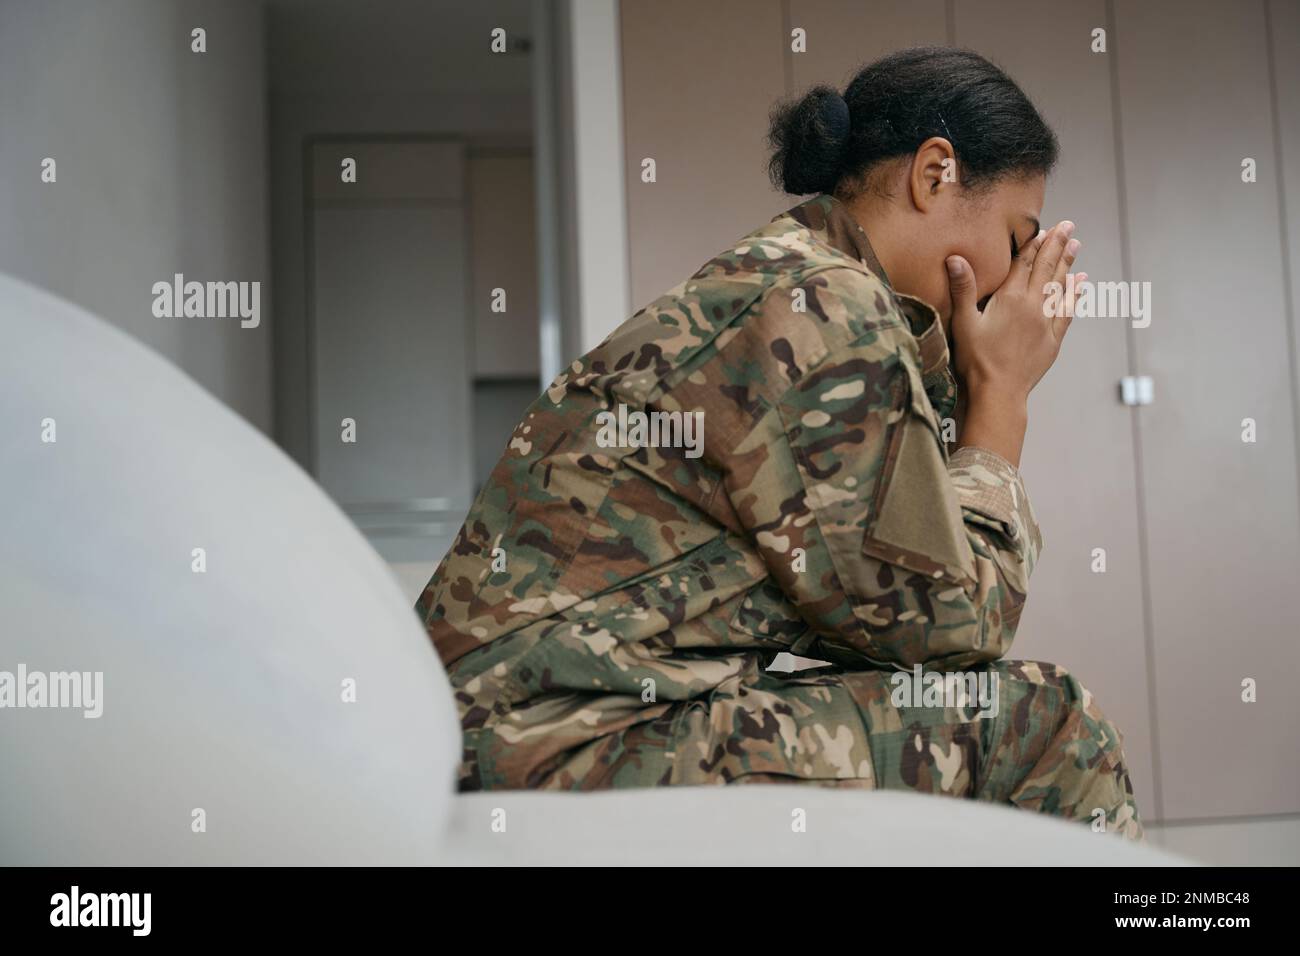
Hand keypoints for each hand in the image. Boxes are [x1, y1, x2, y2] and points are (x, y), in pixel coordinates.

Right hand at [945, 220, 1083, 403]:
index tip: (1044, 228)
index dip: (1033, 244)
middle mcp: (1033, 306)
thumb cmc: (975, 361)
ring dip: (1068, 264)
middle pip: (1046, 269)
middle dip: (1057, 245)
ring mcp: (1046, 323)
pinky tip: (1080, 283)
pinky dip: (1074, 295)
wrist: (999, 393)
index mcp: (1010, 299)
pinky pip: (1067, 311)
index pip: (1024, 263)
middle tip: (1068, 225)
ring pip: (1060, 286)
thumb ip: (963, 289)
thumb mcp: (963, 323)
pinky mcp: (1052, 340)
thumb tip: (956, 257)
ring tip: (1076, 244)